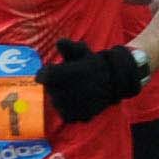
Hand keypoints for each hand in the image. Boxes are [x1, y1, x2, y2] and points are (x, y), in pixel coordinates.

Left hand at [32, 39, 146, 123]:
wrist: (115, 81)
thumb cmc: (95, 64)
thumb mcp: (82, 51)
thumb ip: (68, 46)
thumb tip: (58, 42)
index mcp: (68, 74)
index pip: (44, 76)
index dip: (44, 74)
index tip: (48, 71)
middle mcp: (70, 91)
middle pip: (50, 90)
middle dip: (53, 84)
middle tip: (63, 80)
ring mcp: (75, 106)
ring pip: (56, 102)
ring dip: (59, 96)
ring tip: (71, 90)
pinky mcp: (80, 116)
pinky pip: (66, 114)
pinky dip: (68, 108)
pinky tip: (75, 100)